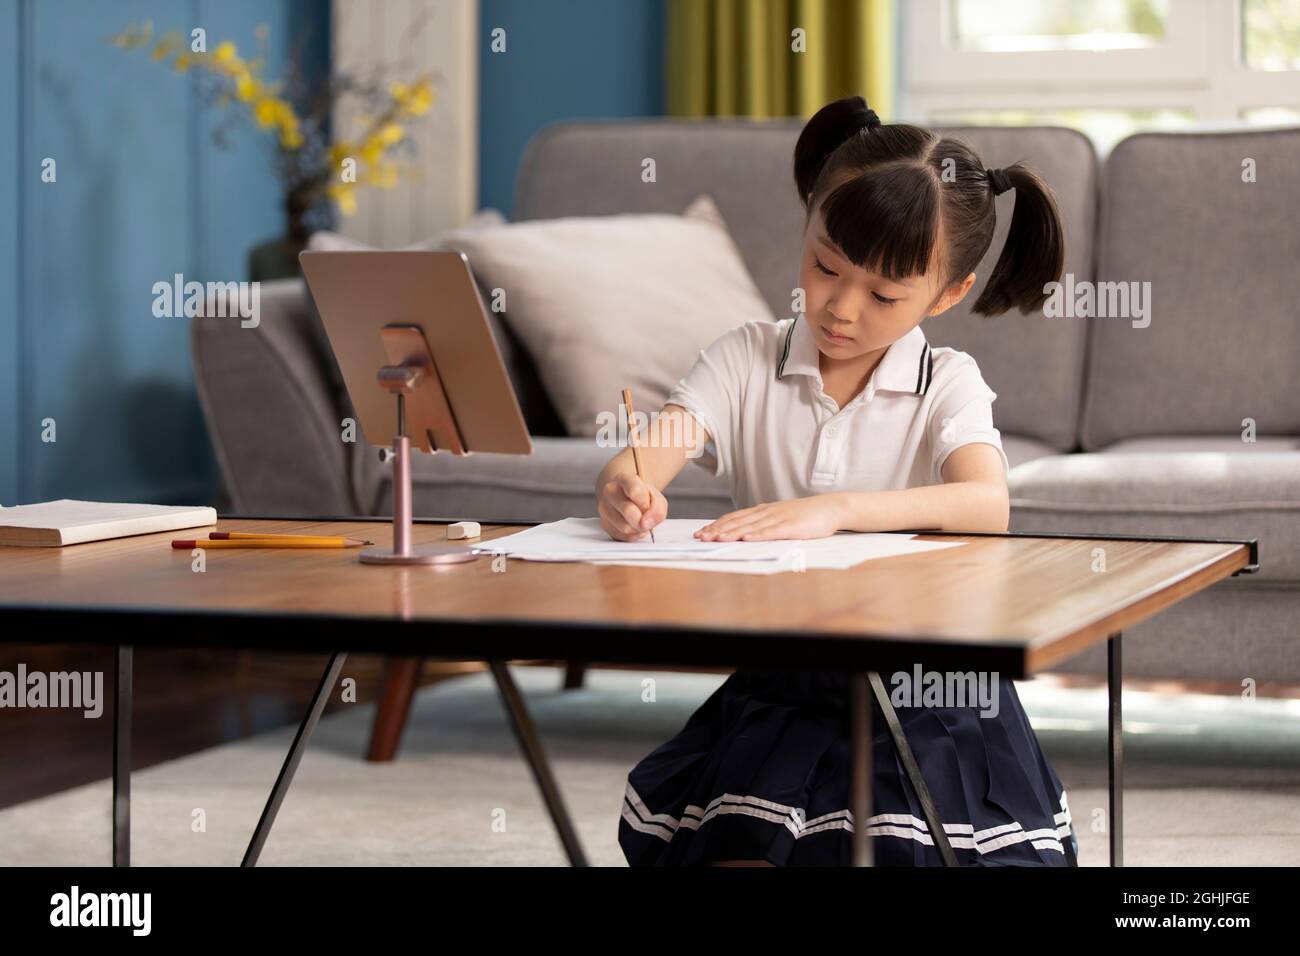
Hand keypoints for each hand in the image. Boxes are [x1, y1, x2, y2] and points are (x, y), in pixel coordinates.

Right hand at [597, 472, 667, 541]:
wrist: (629, 498)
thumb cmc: (643, 496)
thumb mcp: (656, 496)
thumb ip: (657, 508)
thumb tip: (646, 524)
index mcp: (623, 478)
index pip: (634, 491)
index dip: (646, 503)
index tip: (648, 506)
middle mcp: (610, 491)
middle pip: (628, 511)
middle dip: (643, 520)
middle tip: (646, 517)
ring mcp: (604, 508)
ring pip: (625, 527)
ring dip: (638, 529)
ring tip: (640, 521)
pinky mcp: (604, 523)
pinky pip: (622, 536)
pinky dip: (633, 535)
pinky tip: (634, 527)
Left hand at [695, 495, 844, 541]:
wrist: (830, 508)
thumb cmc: (805, 515)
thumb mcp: (780, 517)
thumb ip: (763, 523)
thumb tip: (745, 532)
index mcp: (763, 511)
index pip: (735, 517)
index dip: (717, 525)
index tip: (701, 532)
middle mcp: (767, 512)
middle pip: (738, 521)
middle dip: (717, 530)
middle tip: (700, 538)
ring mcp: (779, 518)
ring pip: (750, 526)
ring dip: (732, 533)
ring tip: (716, 539)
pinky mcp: (791, 526)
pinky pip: (771, 532)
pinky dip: (757, 535)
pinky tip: (746, 539)